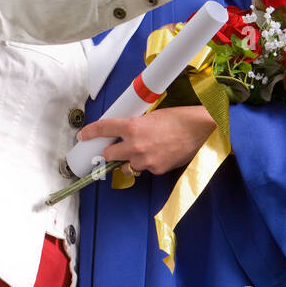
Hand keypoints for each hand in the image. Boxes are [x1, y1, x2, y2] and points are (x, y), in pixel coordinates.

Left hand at [77, 106, 215, 175]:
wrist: (201, 130)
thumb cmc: (180, 119)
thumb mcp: (152, 116)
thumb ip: (135, 126)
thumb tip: (126, 131)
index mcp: (133, 127)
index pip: (104, 129)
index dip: (91, 132)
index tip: (84, 135)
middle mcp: (135, 145)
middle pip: (109, 154)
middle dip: (111, 150)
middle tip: (118, 146)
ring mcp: (145, 161)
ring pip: (126, 165)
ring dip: (130, 159)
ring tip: (146, 149)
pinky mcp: (156, 170)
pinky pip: (144, 169)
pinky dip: (148, 163)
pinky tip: (160, 153)